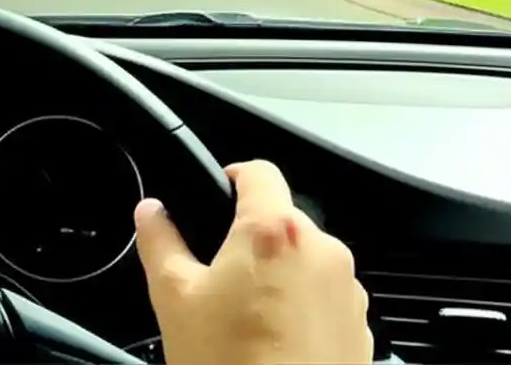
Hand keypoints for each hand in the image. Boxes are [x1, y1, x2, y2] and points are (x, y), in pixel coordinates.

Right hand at [134, 160, 371, 364]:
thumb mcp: (174, 298)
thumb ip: (159, 241)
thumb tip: (150, 213)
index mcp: (273, 231)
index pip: (258, 171)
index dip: (232, 176)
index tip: (218, 192)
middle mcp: (322, 251)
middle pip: (281, 219)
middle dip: (249, 239)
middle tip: (217, 276)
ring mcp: (348, 289)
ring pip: (305, 259)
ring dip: (278, 274)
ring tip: (244, 316)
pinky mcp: (361, 325)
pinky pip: (325, 297)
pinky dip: (300, 306)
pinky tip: (272, 339)